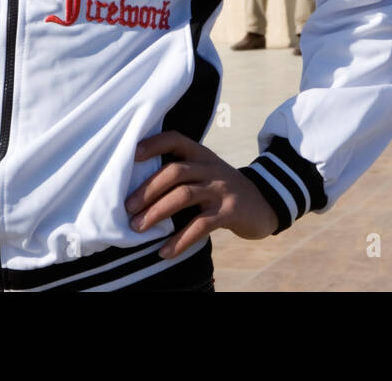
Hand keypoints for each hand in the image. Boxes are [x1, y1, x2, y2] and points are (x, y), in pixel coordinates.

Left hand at [125, 130, 278, 258]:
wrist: (264, 203)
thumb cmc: (222, 190)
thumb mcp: (206, 172)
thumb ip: (182, 174)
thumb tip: (137, 190)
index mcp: (202, 155)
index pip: (176, 140)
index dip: (154, 144)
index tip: (132, 155)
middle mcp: (211, 167)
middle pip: (175, 171)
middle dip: (147, 189)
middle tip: (128, 208)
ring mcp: (221, 189)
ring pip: (184, 195)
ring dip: (157, 212)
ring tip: (138, 228)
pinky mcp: (230, 212)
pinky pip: (201, 226)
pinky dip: (180, 240)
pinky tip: (164, 252)